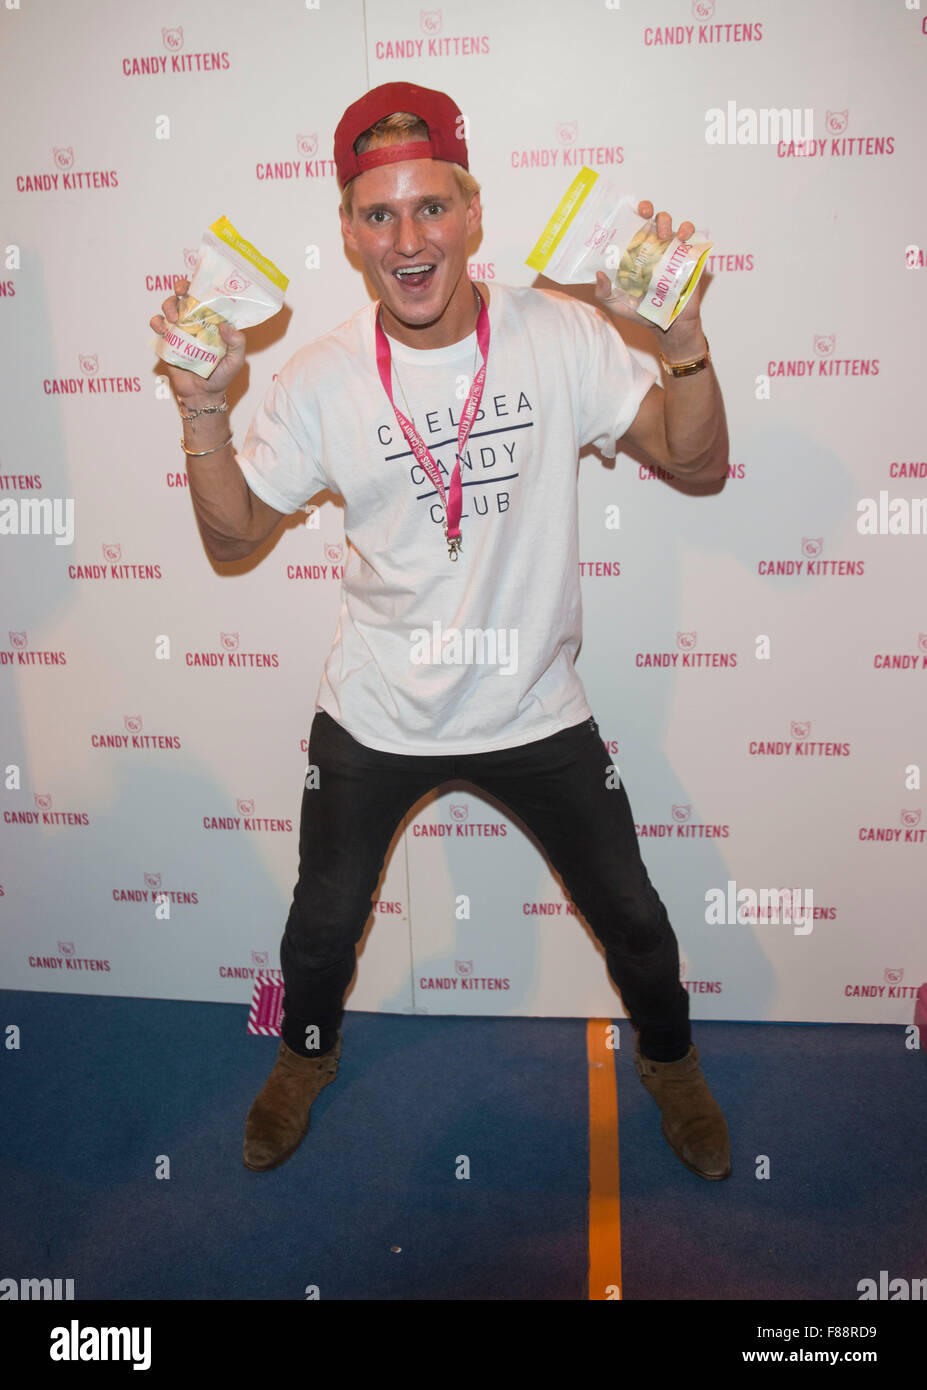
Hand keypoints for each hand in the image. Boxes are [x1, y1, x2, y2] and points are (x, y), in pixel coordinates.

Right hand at [150, 278, 246, 400]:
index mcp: (212, 321)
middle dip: (180, 288)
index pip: (206, 296)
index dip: (200, 284)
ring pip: (169, 306)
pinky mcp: (167, 340)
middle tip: (180, 292)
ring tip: (173, 319)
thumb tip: (225, 326)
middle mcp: (195, 321)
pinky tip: (163, 329)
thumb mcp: (235, 360)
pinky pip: (158, 324)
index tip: (197, 282)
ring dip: (168, 305)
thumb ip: (237, 344)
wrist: (201, 394)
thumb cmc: (221, 376)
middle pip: (184, 296)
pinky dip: (157, 322)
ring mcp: (180, 329)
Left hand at [594, 200, 704, 336]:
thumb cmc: (641, 313)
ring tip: (664, 235)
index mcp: (635, 252)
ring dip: (667, 222)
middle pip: (652, 218)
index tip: (627, 210)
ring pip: (672, 223)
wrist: (668, 326)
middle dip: (649, 210)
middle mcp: (653, 247)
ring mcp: (671, 251)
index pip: (632, 225)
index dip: (630, 212)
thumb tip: (598, 274)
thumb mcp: (617, 304)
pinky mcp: (688, 257)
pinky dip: (689, 231)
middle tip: (646, 217)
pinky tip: (683, 238)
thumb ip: (604, 292)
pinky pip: (691, 237)